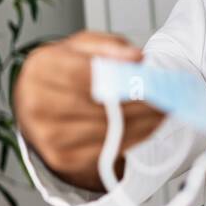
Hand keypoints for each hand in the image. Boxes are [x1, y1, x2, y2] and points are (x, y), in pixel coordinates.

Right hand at [13, 31, 165, 190]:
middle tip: (168, 98)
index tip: (149, 80)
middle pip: (99, 107)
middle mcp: (37, 104)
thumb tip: (136, 58)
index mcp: (40, 68)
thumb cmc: (66, 70)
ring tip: (164, 110)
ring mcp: (47, 135)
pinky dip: (135, 137)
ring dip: (143, 122)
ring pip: (107, 130)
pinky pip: (108, 149)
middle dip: (140, 103)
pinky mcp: (62, 158)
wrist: (42, 104)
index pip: (83, 75)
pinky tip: (150, 125)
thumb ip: (108, 47)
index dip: (120, 78)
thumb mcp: (83, 46)